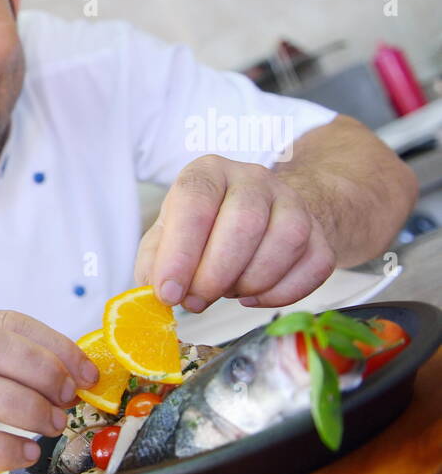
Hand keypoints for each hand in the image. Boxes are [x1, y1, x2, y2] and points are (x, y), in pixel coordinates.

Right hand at [0, 310, 99, 473]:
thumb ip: (0, 366)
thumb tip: (70, 374)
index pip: (3, 322)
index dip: (52, 344)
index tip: (84, 372)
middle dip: (39, 371)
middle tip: (67, 399)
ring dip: (24, 408)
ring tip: (51, 427)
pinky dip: (0, 449)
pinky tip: (23, 454)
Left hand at [134, 154, 335, 312]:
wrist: (260, 218)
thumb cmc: (203, 229)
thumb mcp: (166, 236)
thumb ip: (154, 262)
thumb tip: (156, 291)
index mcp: (208, 173)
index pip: (195, 202)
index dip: (180, 253)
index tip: (169, 293)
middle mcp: (253, 178)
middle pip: (244, 222)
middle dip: (215, 274)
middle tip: (197, 301)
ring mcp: (292, 201)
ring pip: (286, 241)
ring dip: (251, 282)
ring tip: (227, 292)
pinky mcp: (319, 231)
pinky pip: (315, 264)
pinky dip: (282, 292)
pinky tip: (254, 296)